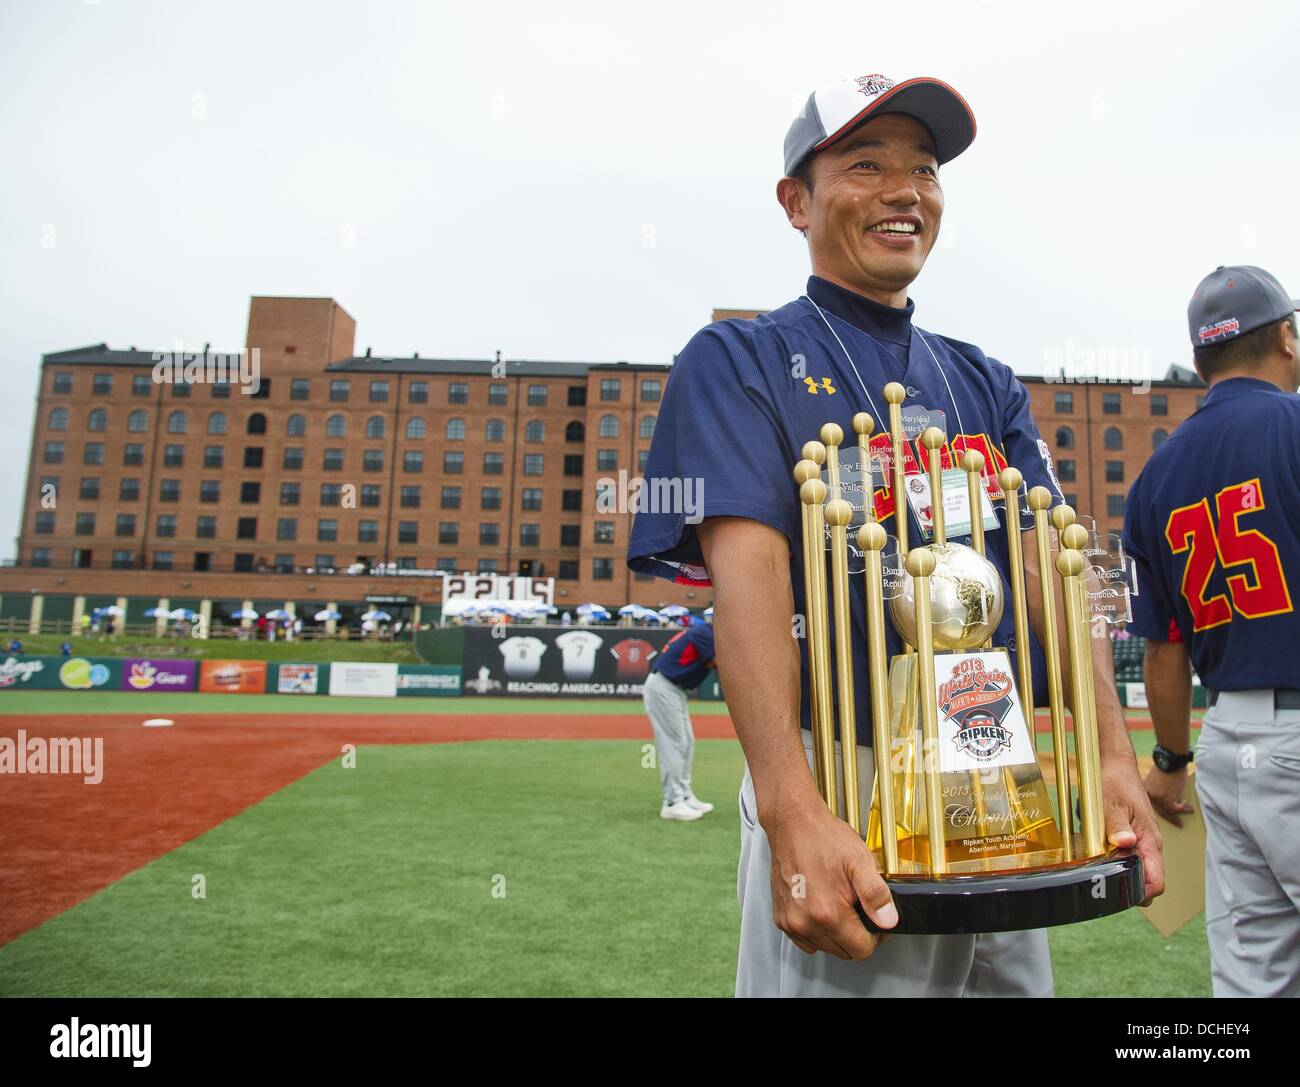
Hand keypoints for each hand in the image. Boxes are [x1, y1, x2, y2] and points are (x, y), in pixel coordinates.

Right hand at [764, 799, 896, 958]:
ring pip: (824, 947)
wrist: (793, 823)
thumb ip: (876, 894)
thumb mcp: (859, 861)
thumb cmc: (823, 838)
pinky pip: (805, 940)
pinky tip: (821, 907)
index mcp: (827, 913)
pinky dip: (816, 930)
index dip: (876, 936)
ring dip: (836, 934)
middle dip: (856, 934)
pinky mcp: (781, 917)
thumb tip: (888, 921)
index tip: (875, 919)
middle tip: (857, 906)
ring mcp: (791, 922)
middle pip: (844, 952)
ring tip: (838, 903)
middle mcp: (805, 922)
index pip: (862, 950)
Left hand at [1101, 758, 1164, 905]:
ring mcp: (1143, 842)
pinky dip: (1118, 862)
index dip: (1141, 893)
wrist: (1117, 766)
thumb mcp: (1113, 804)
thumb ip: (1118, 826)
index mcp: (1150, 841)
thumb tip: (1126, 844)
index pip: (1156, 882)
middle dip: (1129, 887)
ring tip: (1100, 870)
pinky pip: (1131, 857)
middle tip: (1103, 883)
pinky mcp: (1134, 837)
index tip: (1120, 893)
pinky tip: (1101, 856)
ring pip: (1138, 870)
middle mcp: (1150, 845)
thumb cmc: (1116, 783)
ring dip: (1122, 874)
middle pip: (1147, 880)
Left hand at [1143, 764, 1193, 828]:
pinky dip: (1183, 809)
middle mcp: (1149, 795)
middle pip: (1159, 810)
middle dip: (1170, 818)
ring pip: (1168, 811)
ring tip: (1188, 810)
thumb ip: (1159, 789)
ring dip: (1180, 812)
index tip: (1167, 818)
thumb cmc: (1167, 766)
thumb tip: (1168, 797)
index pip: (1152, 805)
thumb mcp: (1158, 779)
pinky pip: (1175, 809)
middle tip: (1179, 824)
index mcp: (1145, 790)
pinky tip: (1188, 807)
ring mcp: (1157, 797)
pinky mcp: (1166, 798)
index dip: (1160, 812)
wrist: (1170, 759)